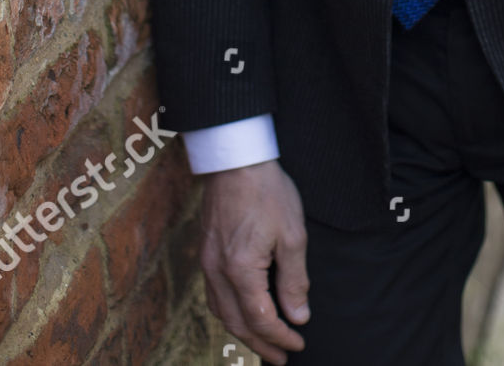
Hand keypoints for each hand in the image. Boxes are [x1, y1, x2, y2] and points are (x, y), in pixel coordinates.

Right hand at [199, 159, 309, 364]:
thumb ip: (295, 280)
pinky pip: (215, 294)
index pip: (261, 319)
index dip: (281, 337)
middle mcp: (217, 272)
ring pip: (222, 312)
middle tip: (282, 357)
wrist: (236, 158)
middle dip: (261, 344)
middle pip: (237, 323)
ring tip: (264, 342)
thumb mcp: (292, 235)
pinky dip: (231, 311)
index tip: (298, 343)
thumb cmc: (267, 191)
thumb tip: (298, 315)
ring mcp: (207, 262)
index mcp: (241, 270)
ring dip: (244, 332)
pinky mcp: (205, 251)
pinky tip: (243, 311)